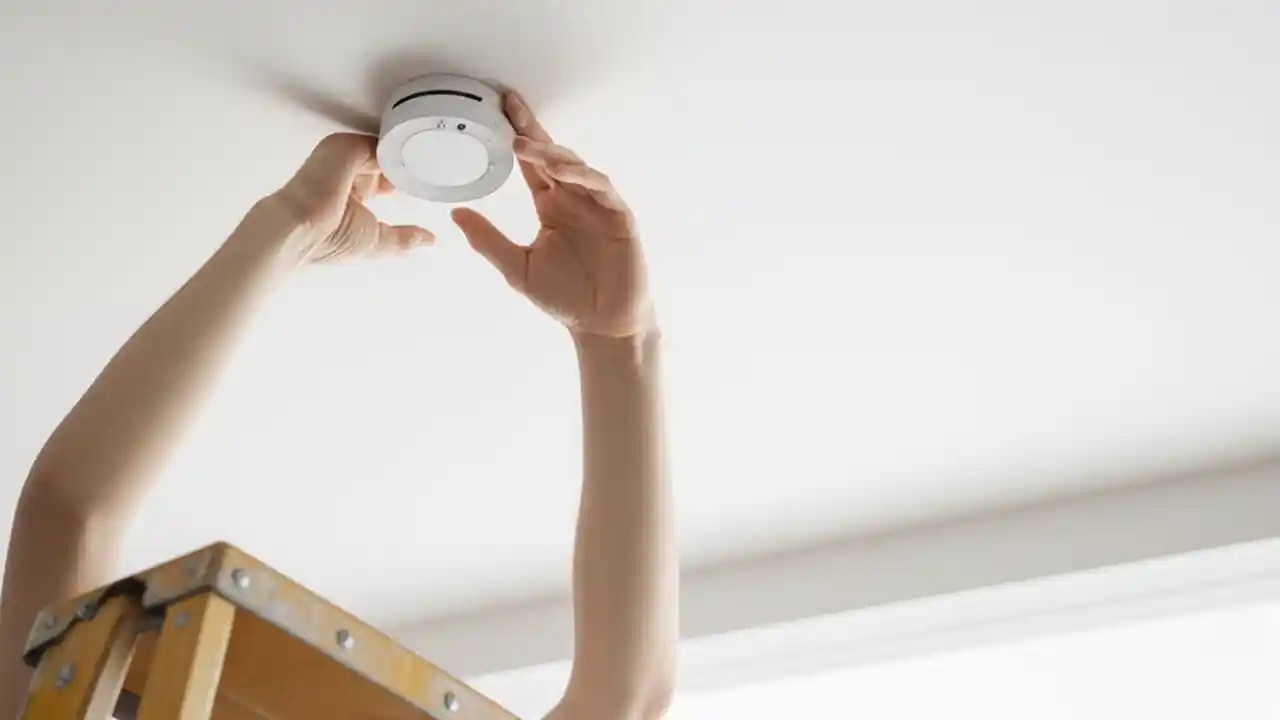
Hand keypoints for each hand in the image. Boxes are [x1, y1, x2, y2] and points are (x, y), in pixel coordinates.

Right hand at [272, 133, 433, 263]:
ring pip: (381, 150)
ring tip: (430, 161)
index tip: (424, 184)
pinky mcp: (344, 147)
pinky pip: (376, 142)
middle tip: (433, 170)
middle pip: (382, 161)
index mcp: (349, 194)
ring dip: (403, 156)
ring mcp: (343, 157)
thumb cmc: (330, 240)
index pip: (379, 180)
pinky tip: (416, 157)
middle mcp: (345, 172)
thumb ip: (405, 238)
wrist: (302, 228)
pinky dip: (396, 150)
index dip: (401, 182)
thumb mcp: (378, 242)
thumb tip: (429, 241)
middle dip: (405, 166)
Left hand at [452, 92, 653, 338]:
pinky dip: (583, 176)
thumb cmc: (566, 298)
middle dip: (532, 129)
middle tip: (509, 105)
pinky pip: (601, 188)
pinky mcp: (619, 217)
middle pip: (553, 155)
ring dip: (552, 154)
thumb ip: (488, 240)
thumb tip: (455, 214)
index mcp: (551, 206)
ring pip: (575, 167)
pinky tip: (563, 170)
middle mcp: (574, 199)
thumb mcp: (517, 267)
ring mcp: (598, 206)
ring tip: (526, 146)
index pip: (532, 164)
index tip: (498, 109)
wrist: (603, 326)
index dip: (518, 135)